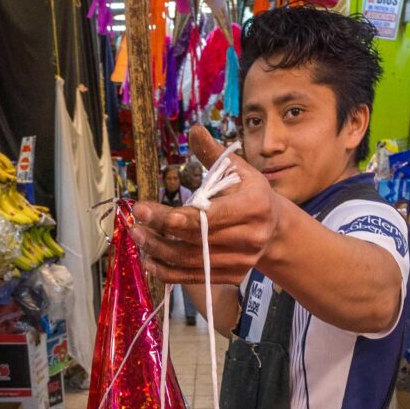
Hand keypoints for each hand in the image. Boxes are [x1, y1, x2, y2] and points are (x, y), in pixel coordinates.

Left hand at [132, 126, 282, 284]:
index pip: (210, 215)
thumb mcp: (238, 169)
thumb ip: (213, 153)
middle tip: (135, 219)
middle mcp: (251, 237)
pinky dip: (168, 271)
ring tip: (137, 236)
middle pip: (196, 237)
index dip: (178, 217)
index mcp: (254, 205)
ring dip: (158, 250)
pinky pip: (194, 277)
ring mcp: (242, 260)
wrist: (274, 228)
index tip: (145, 209)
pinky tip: (149, 260)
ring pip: (191, 260)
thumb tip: (195, 130)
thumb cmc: (250, 193)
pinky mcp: (232, 276)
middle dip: (160, 229)